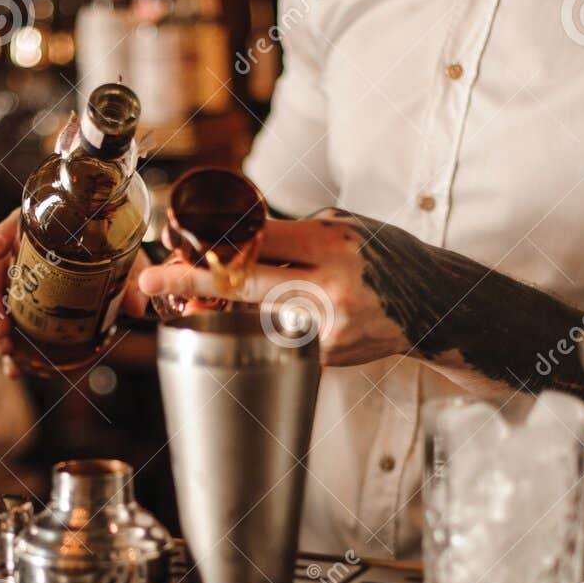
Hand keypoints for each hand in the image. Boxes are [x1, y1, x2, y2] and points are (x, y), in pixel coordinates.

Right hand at [0, 208, 153, 379]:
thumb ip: (131, 276)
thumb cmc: (113, 250)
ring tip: (6, 352)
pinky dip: (8, 350)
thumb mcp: (125, 258)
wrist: (114, 262)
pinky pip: (6, 325)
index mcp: (40, 229)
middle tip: (2, 330)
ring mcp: (16, 279)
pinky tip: (13, 369)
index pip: (11, 225)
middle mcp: (20, 251)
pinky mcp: (20, 305)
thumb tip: (134, 306)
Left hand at [136, 213, 414, 365]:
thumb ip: (295, 233)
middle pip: (247, 282)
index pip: (259, 239)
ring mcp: (330, 325)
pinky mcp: (331, 355)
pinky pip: (282, 340)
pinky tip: (288, 322)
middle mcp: (331, 284)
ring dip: (226, 311)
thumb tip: (236, 237)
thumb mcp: (346, 227)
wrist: (433, 304)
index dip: (213, 242)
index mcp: (332, 242)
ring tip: (206, 303)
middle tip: (150, 279)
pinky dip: (273, 330)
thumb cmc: (385, 258)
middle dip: (193, 280)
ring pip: (257, 317)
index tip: (174, 242)